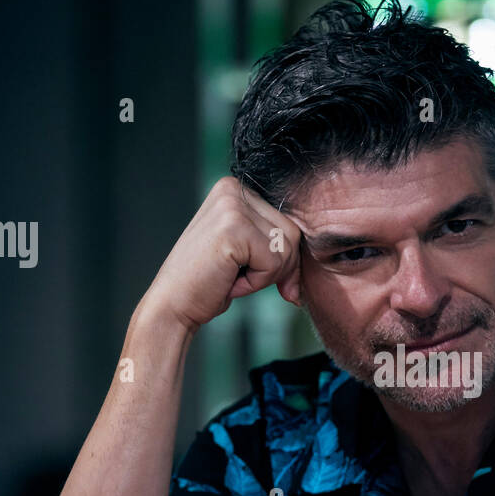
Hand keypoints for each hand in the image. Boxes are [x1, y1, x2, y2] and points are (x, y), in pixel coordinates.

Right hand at [144, 176, 302, 331]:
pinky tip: (228, 281)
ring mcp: (231, 206)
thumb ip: (278, 243)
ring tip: (232, 277)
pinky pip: (274, 262)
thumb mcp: (249, 254)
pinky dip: (257, 282)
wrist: (173, 306)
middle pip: (293, 234)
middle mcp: (232, 189)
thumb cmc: (210, 282)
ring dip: (266, 275)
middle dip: (279, 268)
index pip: (289, 223)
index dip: (283, 259)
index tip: (257, 276)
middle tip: (240, 279)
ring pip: (287, 248)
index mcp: (236, 189)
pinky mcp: (233, 228)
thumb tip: (321, 252)